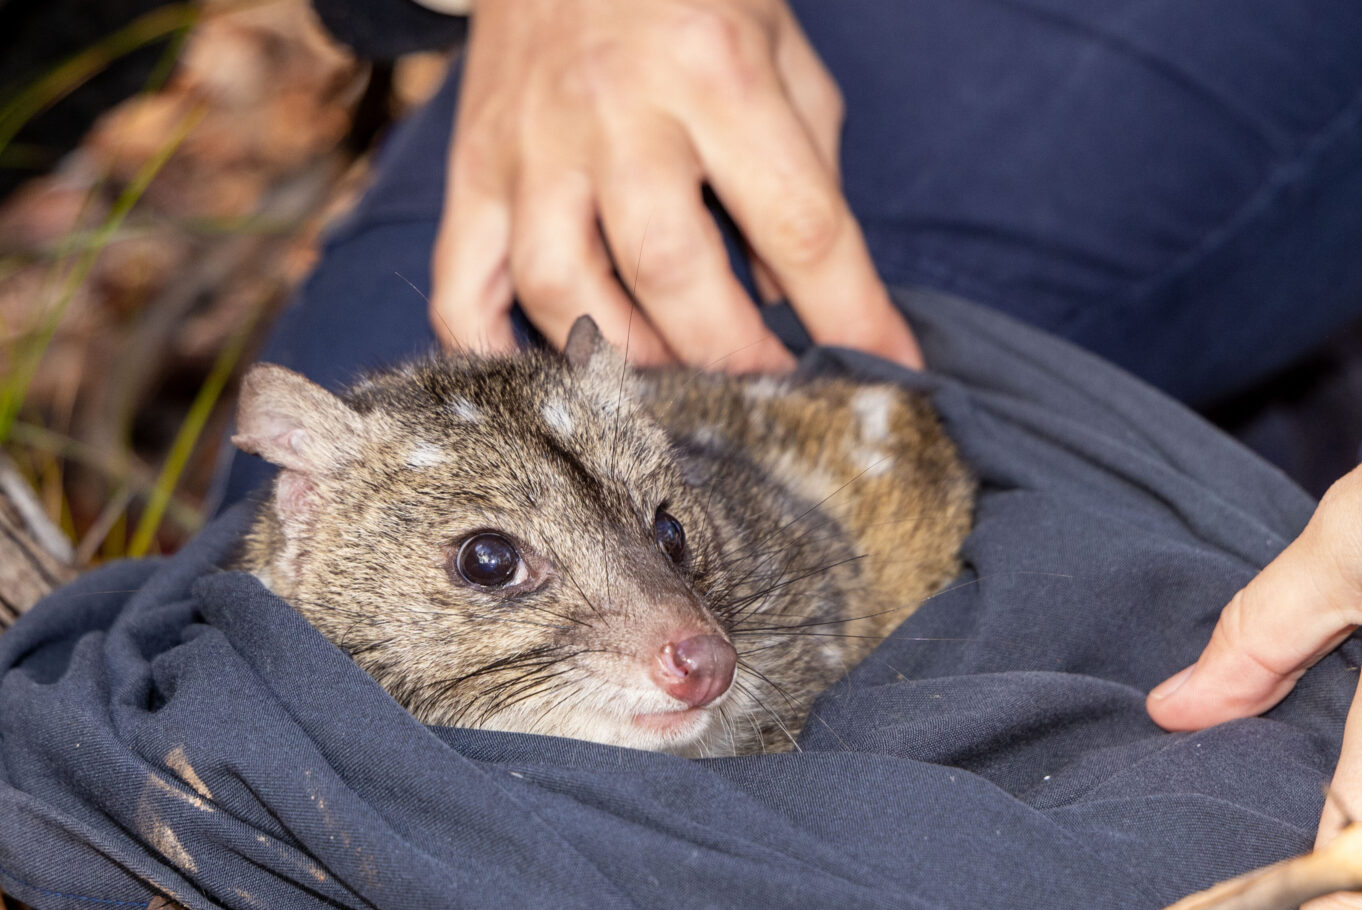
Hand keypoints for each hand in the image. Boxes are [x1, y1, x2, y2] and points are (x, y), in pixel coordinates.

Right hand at [431, 0, 920, 372]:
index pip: (801, 223)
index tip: (888, 371)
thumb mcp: (781, 52)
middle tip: (769, 393)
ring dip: (627, 362)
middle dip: (733, 358)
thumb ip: (804, 173)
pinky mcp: (470, 172)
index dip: (851, 316)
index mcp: (717, 73)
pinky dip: (494, 351)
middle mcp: (616, 112)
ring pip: (561, 290)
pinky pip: (460, 288)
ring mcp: (530, 147)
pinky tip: (550, 378)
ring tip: (677, 385)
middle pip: (670, 272)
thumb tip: (789, 300)